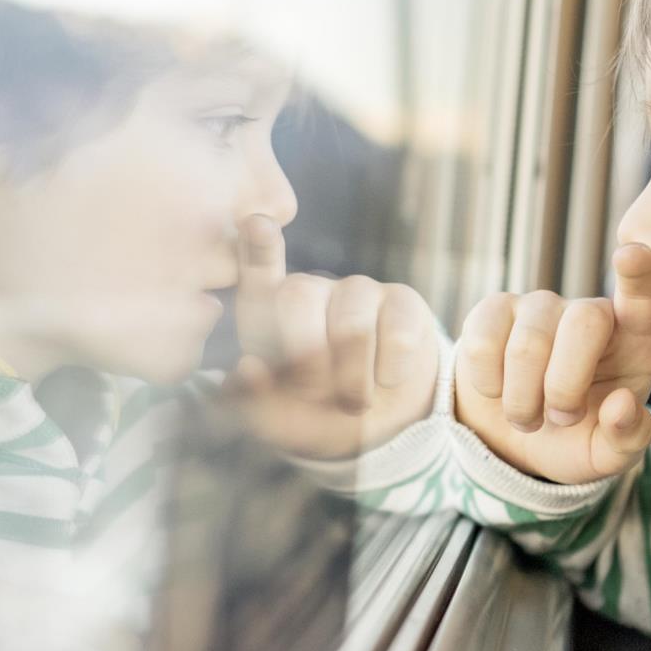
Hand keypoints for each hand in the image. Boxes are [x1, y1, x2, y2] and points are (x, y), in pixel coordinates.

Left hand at [228, 215, 439, 459]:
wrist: (381, 426)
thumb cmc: (316, 413)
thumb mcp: (276, 416)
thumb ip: (252, 398)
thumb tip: (247, 368)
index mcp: (269, 311)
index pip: (257, 269)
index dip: (257, 247)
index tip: (256, 224)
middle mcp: (311, 290)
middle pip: (298, 297)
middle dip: (305, 360)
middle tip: (316, 395)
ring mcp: (358, 290)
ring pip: (351, 327)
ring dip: (351, 380)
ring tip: (354, 401)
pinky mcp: (403, 302)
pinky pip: (398, 336)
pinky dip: (389, 373)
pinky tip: (386, 379)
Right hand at [453, 242, 650, 483]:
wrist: (513, 442)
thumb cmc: (574, 440)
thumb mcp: (608, 456)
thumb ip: (627, 438)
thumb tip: (623, 403)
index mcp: (633, 337)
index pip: (643, 291)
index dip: (638, 273)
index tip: (630, 256)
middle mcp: (588, 312)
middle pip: (584, 321)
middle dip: (565, 386)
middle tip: (561, 419)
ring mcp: (539, 306)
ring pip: (529, 343)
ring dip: (523, 400)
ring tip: (528, 419)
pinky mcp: (493, 311)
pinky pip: (484, 342)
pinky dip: (489, 385)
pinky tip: (498, 393)